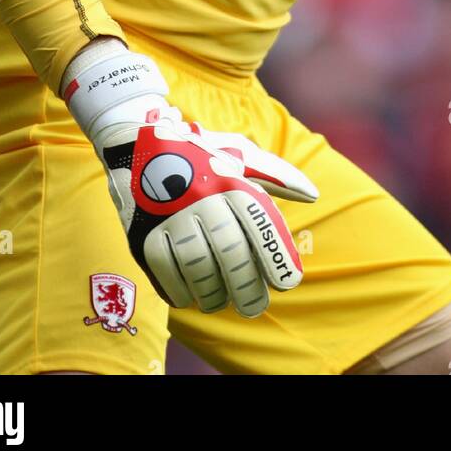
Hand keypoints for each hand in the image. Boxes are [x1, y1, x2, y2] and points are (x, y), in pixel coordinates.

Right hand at [62, 40, 317, 316]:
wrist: (138, 144)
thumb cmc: (201, 156)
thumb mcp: (239, 155)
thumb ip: (277, 175)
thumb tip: (312, 195)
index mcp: (228, 179)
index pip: (258, 223)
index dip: (276, 256)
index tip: (288, 283)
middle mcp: (201, 197)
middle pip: (230, 253)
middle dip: (248, 287)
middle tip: (255, 306)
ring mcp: (170, 216)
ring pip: (199, 268)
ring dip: (214, 294)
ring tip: (223, 302)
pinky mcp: (143, 233)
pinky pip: (165, 274)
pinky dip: (181, 292)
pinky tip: (192, 297)